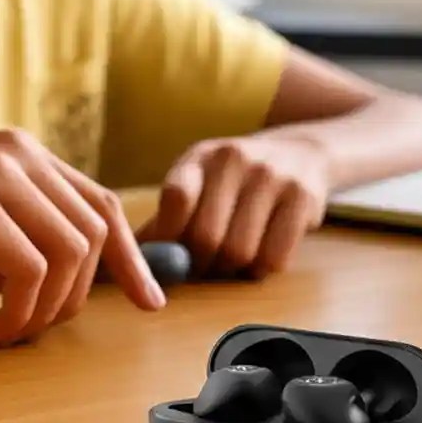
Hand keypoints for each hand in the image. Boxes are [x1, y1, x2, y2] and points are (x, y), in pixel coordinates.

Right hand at [0, 129, 165, 347]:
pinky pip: (30, 267)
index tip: (149, 299)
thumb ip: (19, 249)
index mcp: (24, 153)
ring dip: (49, 307)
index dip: (132, 255)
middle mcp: (19, 154)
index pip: (103, 203)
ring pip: (71, 252)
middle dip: (80, 294)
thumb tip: (66, 290)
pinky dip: (21, 310)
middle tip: (37, 327)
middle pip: (96, 232)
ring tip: (11, 330)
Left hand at [139, 135, 331, 278]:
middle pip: (206, 236)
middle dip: (199, 264)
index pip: (176, 197)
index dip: (167, 238)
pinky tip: (258, 257)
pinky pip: (274, 257)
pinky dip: (261, 269)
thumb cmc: (236, 181)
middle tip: (201, 268)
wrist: (302, 153)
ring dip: (231, 269)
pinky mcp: (303, 198)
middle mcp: (236, 159)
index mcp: (202, 156)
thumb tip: (118, 268)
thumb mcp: (199, 183)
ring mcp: (272, 176)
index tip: (165, 259)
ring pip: (240, 251)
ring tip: (230, 261)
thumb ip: (165, 222)